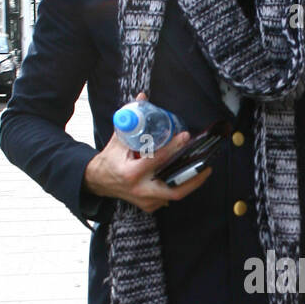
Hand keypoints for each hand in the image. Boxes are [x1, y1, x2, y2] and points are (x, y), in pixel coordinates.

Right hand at [84, 94, 211, 212]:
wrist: (98, 181)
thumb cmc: (110, 159)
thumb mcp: (118, 139)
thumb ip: (131, 120)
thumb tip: (143, 97)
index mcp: (130, 173)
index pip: (157, 160)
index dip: (173, 148)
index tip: (186, 137)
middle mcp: (139, 190)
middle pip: (173, 190)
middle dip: (193, 179)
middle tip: (206, 167)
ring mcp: (145, 201)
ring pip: (174, 196)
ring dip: (190, 184)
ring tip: (203, 171)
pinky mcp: (148, 206)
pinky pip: (168, 197)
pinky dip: (178, 187)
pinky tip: (188, 177)